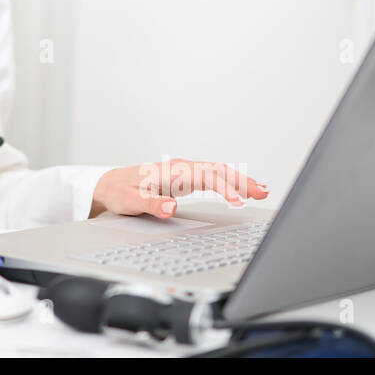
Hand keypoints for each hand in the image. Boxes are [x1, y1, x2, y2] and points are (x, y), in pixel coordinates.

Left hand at [90, 159, 268, 218]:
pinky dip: (231, 183)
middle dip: (241, 180)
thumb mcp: (131, 201)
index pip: (205, 176)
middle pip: (217, 170)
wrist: (111, 184)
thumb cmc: (120, 192)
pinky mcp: (187, 179)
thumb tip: (172, 207)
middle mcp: (181, 168)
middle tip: (263, 192)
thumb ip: (152, 204)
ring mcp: (185, 172)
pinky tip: (244, 190)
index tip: (239, 200)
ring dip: (241, 180)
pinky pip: (214, 178)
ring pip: (218, 172)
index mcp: (171, 171)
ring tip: (263, 190)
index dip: (224, 187)